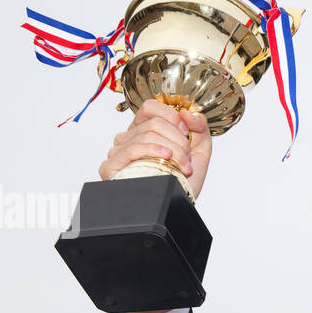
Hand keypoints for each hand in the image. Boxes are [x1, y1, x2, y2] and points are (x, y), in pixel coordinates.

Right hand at [98, 98, 212, 198]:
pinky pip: (131, 149)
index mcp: (145, 130)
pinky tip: (165, 158)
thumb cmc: (184, 180)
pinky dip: (153, 150)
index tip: (187, 132)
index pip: (151, 107)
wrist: (177, 206)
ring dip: (173, 150)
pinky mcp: (111, 166)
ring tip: (182, 167)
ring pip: (147, 134)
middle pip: (153, 123)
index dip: (172, 116)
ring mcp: (119, 151)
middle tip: (187, 157)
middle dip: (179, 140)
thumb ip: (200, 126)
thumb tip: (189, 113)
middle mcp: (129, 138)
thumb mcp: (200, 150)